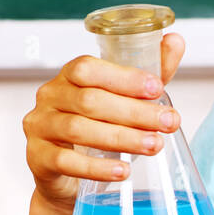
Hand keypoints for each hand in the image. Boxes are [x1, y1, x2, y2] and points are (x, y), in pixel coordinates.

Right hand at [23, 33, 185, 213]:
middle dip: (134, 112)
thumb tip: (176, 40)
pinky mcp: (38, 157)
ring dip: (122, 138)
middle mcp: (50, 96)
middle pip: (90, 100)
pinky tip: (122, 170)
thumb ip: (150, 72)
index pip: (88, 68)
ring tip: (154, 145)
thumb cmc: (96, 129)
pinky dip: (97, 167)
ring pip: (79, 129)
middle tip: (168, 122)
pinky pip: (66, 161)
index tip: (158, 89)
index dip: (123, 77)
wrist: (65, 174)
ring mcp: (40, 126)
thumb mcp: (123, 100)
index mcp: (69, 77)